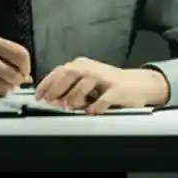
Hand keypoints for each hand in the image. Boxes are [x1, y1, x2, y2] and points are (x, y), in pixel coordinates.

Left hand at [34, 58, 166, 113]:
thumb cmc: (108, 85)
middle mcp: (92, 68)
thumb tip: (50, 98)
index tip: (39, 97)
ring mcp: (105, 78)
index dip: (47, 84)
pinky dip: (96, 106)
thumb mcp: (87, 81)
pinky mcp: (117, 89)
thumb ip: (70, 86)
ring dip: (73, 96)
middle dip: (56, 88)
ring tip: (68, 107)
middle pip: (69, 73)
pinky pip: (104, 98)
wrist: (138, 84)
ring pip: (85, 83)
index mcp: (82, 65)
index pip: (60, 71)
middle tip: (50, 102)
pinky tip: (91, 112)